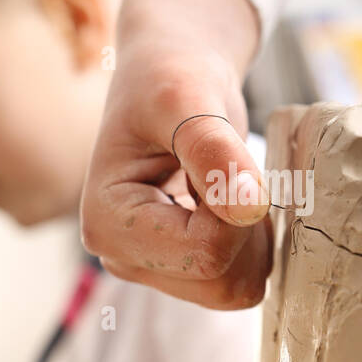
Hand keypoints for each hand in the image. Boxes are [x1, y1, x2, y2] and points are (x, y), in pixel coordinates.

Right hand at [81, 0, 271, 308]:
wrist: (171, 73)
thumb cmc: (169, 78)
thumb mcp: (187, 97)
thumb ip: (215, 151)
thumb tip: (248, 207)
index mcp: (108, 224)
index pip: (205, 255)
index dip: (236, 212)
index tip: (224, 161)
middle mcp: (123, 257)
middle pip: (221, 284)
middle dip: (245, 230)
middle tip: (229, 172)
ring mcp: (152, 267)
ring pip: (234, 288)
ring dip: (250, 236)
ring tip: (225, 183)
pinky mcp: (180, 268)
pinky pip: (239, 280)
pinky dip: (252, 243)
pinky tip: (230, 200)